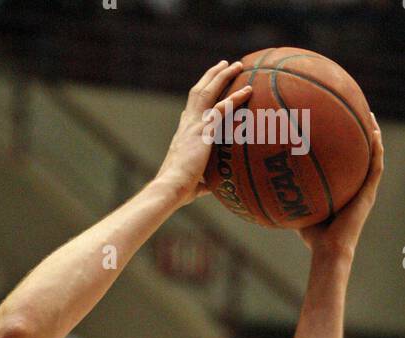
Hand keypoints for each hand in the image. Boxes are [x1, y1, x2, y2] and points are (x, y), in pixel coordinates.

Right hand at [156, 60, 251, 206]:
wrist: (170, 187)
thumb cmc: (179, 191)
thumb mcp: (192, 184)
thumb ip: (202, 182)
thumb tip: (210, 188)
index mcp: (182, 136)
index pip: (190, 112)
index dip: (198, 99)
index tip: (206, 89)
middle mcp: (187, 125)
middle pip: (198, 92)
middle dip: (211, 76)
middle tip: (224, 64)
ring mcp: (194, 125)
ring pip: (208, 92)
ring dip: (222, 76)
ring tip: (235, 65)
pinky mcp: (203, 131)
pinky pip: (222, 109)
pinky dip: (235, 98)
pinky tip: (248, 90)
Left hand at [299, 117, 382, 257]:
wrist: (329, 250)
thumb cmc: (313, 237)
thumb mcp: (300, 208)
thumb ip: (292, 194)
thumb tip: (271, 181)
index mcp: (344, 190)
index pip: (345, 163)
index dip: (342, 145)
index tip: (335, 126)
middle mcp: (356, 187)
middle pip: (359, 155)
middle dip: (357, 133)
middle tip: (353, 111)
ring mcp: (364, 190)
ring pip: (372, 156)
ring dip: (372, 135)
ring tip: (367, 114)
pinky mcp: (369, 194)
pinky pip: (376, 167)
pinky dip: (376, 149)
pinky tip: (374, 132)